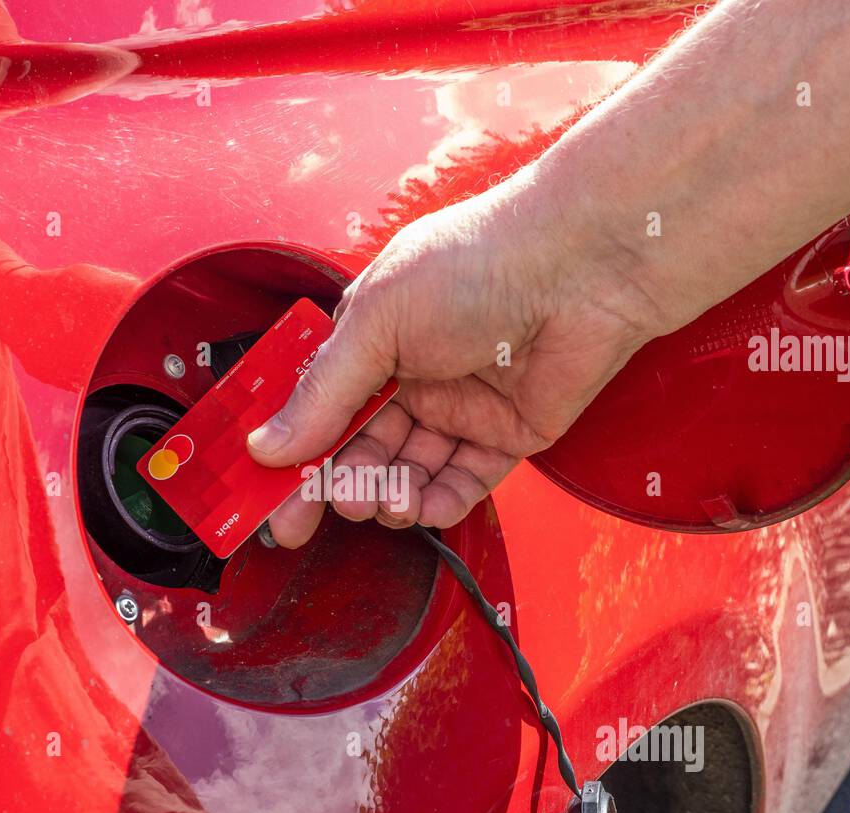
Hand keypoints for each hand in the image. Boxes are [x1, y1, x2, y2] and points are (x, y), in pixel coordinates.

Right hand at [247, 166, 660, 546]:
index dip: (291, 457)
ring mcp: (459, 405)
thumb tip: (268, 445)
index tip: (266, 501)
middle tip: (322, 512)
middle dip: (336, 487)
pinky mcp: (508, 433)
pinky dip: (440, 503)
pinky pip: (464, 482)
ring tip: (384, 502)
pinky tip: (423, 507)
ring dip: (388, 496)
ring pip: (408, 472)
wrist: (583, 265)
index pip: (316, 409)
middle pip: (358, 449)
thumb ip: (323, 393)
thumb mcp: (378, 321)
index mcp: (371, 338)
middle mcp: (412, 373)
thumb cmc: (478, 263)